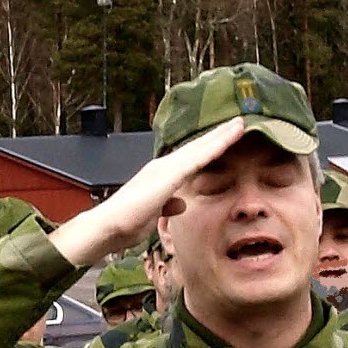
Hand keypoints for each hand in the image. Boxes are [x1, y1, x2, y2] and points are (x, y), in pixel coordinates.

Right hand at [50, 118, 247, 266]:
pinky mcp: (169, 175)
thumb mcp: (156, 213)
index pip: (192, 158)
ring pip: (200, 148)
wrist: (108, 226)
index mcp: (163, 174)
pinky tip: (227, 139)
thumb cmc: (127, 222)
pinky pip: (197, 158)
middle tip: (239, 121)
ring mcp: (166, 168)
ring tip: (239, 123)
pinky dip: (214, 147)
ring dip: (220, 135)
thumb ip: (169, 205)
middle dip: (218, 134)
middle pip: (198, 147)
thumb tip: (181, 202)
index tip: (227, 138)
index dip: (209, 147)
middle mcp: (164, 166)